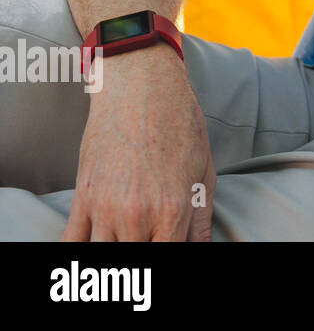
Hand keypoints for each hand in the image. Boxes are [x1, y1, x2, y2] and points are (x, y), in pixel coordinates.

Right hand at [61, 45, 216, 241]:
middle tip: (150, 238)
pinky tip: (94, 243)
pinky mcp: (83, 197)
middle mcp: (137, 216)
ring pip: (104, 256)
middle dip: (143, 254)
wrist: (143, 89)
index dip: (170, 257)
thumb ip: (201, 221)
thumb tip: (202, 250)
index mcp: (172, 211)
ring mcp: (106, 208)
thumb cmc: (180, 126)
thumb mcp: (205, 173)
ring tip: (129, 237)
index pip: (167, 259)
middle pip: (134, 261)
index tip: (170, 246)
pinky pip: (71, 242)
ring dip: (115, 251)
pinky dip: (80, 250)